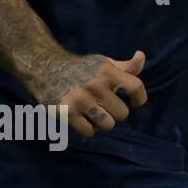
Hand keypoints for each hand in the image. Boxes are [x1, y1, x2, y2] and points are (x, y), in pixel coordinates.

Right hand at [27, 49, 147, 137]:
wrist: (45, 68)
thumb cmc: (80, 68)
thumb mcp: (103, 63)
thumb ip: (125, 66)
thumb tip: (141, 56)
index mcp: (107, 71)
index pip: (136, 87)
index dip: (139, 98)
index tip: (134, 102)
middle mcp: (95, 85)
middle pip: (122, 113)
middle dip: (115, 112)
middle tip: (104, 106)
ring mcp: (81, 100)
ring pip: (108, 125)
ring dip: (102, 122)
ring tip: (94, 113)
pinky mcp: (67, 112)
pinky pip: (89, 131)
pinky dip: (87, 128)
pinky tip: (82, 118)